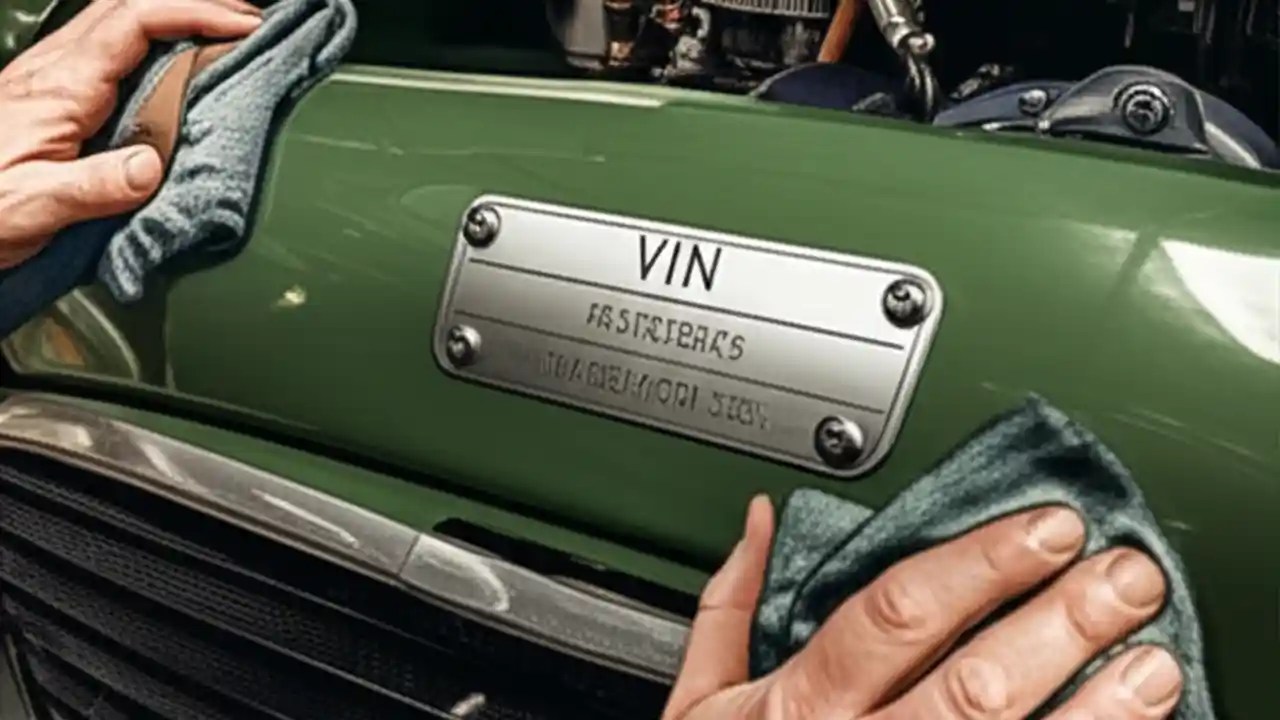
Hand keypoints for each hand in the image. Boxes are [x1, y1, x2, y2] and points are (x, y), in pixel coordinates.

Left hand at [0, 0, 262, 268]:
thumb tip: (152, 165)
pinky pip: (112, 51)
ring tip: (223, 32)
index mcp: (57, 88)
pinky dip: (156, 43)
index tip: (242, 25)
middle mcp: (55, 72)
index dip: (194, 13)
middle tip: (246, 19)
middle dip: (194, 3)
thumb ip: (96, 186)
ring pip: (119, 21)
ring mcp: (52, 81)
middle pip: (130, 6)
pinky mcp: (53, 99)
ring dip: (175, 18)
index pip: (133, 22)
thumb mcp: (33, 206)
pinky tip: (176, 64)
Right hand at [663, 496, 1182, 719]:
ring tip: (1153, 659)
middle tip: (1125, 575)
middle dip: (1059, 623)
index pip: (898, 613)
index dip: (981, 565)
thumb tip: (761, 521)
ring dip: (1093, 708)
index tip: (1046, 528)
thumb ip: (730, 607)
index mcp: (799, 705)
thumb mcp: (699, 703)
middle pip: (972, 681)